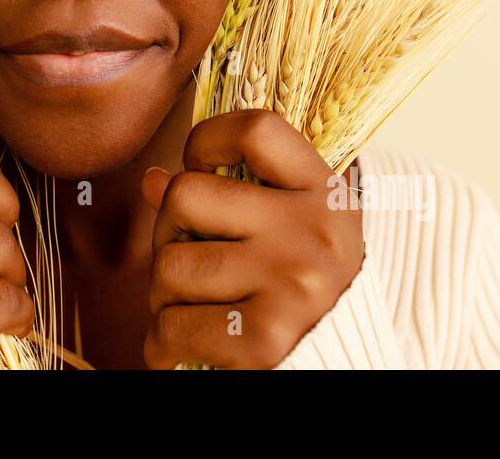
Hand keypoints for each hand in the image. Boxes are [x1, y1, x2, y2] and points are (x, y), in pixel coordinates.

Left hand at [139, 109, 364, 368]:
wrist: (346, 369)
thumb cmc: (307, 295)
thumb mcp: (292, 232)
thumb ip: (230, 199)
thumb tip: (154, 181)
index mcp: (325, 195)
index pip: (257, 130)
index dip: (208, 140)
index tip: (198, 168)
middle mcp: (312, 233)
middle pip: (184, 196)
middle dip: (166, 233)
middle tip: (185, 259)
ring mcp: (291, 284)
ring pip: (168, 265)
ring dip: (163, 295)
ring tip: (190, 307)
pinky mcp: (266, 339)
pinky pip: (171, 325)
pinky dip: (163, 344)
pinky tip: (181, 346)